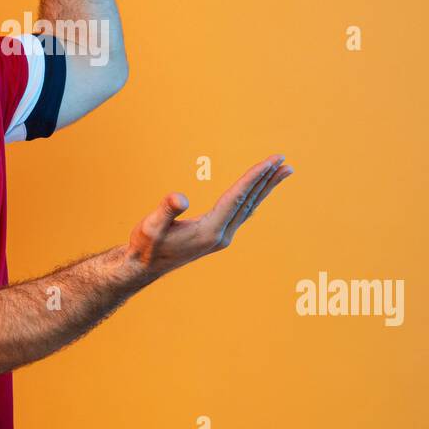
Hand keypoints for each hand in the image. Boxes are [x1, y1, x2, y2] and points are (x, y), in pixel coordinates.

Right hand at [126, 155, 293, 280]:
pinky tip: (258, 194)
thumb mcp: (151, 226)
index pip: (237, 198)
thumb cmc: (145, 244)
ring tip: (281, 172)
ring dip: (264, 188)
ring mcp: (221, 238)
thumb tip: (179, 198)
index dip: (254, 177)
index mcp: (209, 231)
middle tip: (285, 161)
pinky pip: (241, 214)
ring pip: (248, 208)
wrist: (142, 267)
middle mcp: (221, 236)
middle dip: (267, 180)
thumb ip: (165, 211)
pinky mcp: (217, 237)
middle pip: (249, 202)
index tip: (271, 161)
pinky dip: (252, 199)